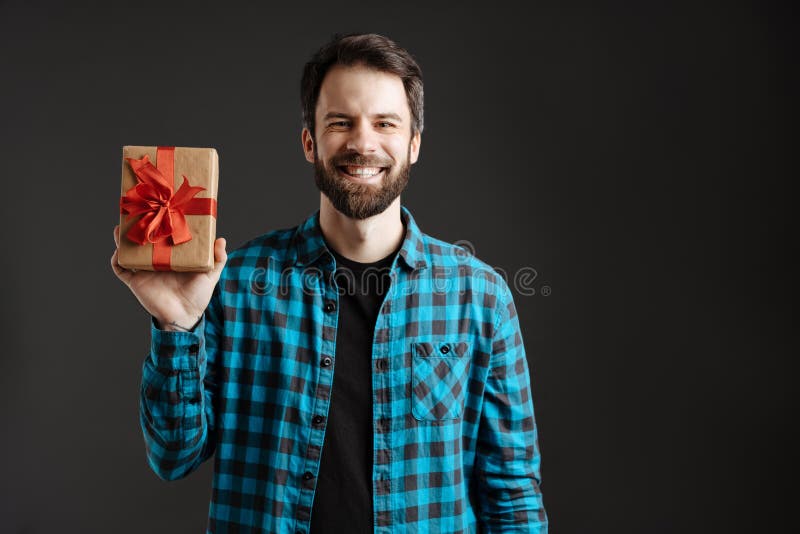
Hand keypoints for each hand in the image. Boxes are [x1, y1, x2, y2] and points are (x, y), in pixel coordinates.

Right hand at [110, 225, 226, 329]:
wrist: (185, 316)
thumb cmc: (198, 296)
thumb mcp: (211, 275)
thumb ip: (218, 259)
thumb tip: (221, 239)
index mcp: (172, 257)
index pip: (164, 236)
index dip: (160, 224)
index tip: (159, 209)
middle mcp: (157, 261)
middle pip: (144, 240)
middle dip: (137, 227)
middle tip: (135, 214)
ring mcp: (145, 270)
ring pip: (129, 251)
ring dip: (122, 239)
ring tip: (120, 227)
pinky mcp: (136, 281)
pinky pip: (121, 269)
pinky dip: (116, 260)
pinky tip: (119, 251)